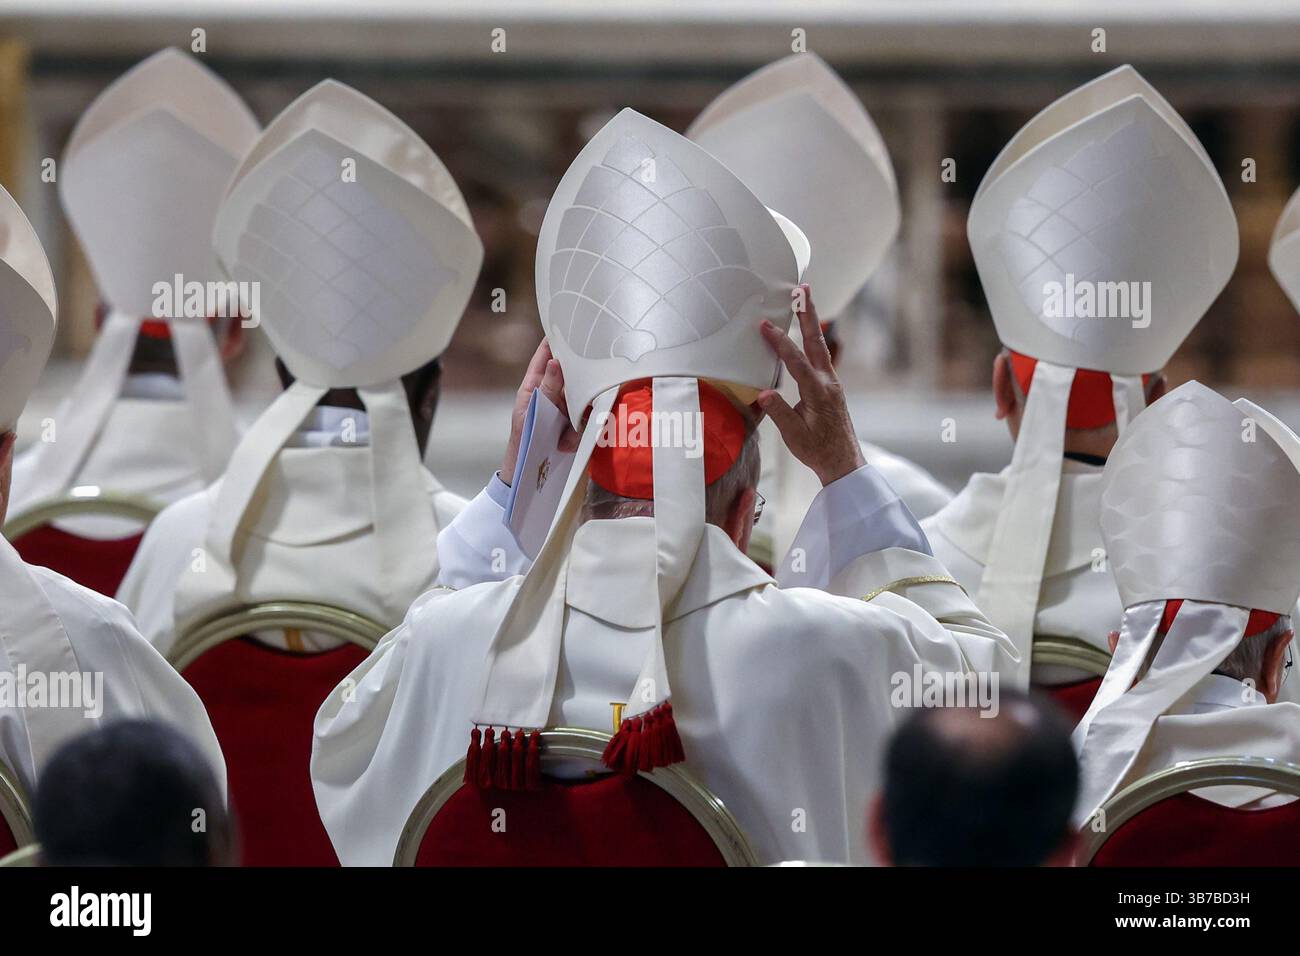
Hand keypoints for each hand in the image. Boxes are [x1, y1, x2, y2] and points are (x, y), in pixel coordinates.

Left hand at [500, 339, 577, 484]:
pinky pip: (583, 422)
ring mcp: (563, 411)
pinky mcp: (573, 427)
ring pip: (581, 400)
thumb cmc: (523, 441)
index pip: (545, 357)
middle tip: (584, 378)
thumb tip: (556, 362)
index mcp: (534, 387)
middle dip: (577, 381)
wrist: (526, 474)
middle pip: (570, 376)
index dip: (554, 341)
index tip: (567, 324)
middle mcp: (551, 395)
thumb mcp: (533, 412)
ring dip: (575, 418)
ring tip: (563, 434)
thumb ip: (547, 388)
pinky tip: (565, 444)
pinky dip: (576, 435)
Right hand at [757, 284, 865, 485]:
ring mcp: (832, 384)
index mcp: (819, 392)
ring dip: (812, 324)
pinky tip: (807, 336)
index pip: (796, 361)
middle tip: (803, 290)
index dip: (780, 342)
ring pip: (820, 347)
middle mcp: (829, 383)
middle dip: (808, 314)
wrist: (842, 462)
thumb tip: (763, 393)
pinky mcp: (831, 388)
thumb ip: (779, 412)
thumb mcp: (794, 436)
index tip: (766, 326)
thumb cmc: (818, 450)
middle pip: (816, 341)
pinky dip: (813, 341)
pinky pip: (820, 358)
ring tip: (805, 303)